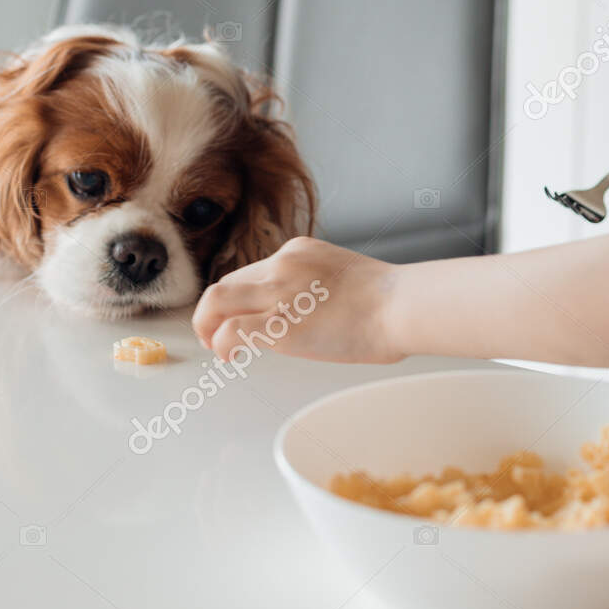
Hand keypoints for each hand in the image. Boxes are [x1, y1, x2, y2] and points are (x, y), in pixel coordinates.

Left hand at [191, 237, 404, 365]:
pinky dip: (221, 344)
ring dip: (207, 324)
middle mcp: (282, 264)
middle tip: (216, 335)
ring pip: (216, 300)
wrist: (401, 306)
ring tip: (213, 345)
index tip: (239, 316)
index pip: (253, 271)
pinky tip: (229, 357)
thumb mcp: (344, 275)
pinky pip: (230, 331)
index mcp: (299, 251)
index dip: (239, 298)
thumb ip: (317, 286)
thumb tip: (310, 312)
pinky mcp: (280, 324)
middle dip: (215, 311)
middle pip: (228, 283)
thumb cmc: (390, 300)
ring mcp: (278, 292)